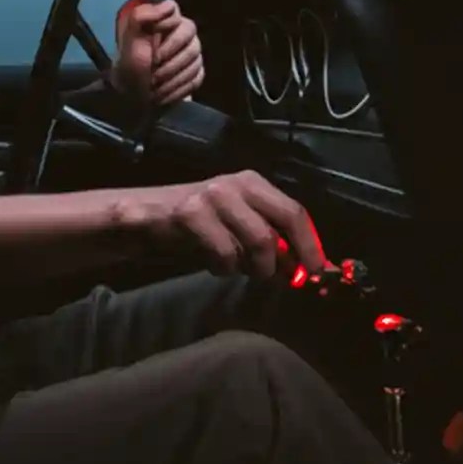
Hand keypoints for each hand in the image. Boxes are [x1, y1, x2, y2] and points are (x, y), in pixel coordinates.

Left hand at [111, 0, 204, 105]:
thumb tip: (167, 6)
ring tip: (154, 85)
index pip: (173, 10)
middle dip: (169, 56)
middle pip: (189, 34)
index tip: (150, 44)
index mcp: (163, 20)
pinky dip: (178, 88)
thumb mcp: (129, 41)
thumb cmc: (128, 66)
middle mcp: (182, 33)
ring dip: (171, 76)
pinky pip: (196, 78)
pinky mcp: (197, 73)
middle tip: (152, 70)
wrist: (130, 95)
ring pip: (194, 59)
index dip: (164, 25)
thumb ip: (142, 16)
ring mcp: (193, 54)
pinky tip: (163, 93)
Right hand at [153, 170, 326, 280]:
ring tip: (239, 270)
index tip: (319, 273)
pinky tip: (213, 265)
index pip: (295, 212)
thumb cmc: (197, 226)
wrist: (143, 218)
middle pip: (283, 223)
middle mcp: (237, 184)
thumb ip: (269, 241)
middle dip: (288, 259)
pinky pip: (225, 253)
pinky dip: (224, 268)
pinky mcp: (190, 214)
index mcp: (253, 184)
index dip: (311, 245)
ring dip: (254, 267)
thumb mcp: (237, 227)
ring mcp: (213, 196)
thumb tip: (303, 268)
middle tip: (282, 279)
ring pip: (258, 241)